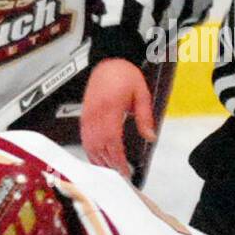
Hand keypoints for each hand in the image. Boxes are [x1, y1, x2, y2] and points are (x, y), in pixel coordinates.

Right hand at [80, 58, 156, 175]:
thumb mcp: (141, 93)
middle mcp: (96, 114)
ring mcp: (88, 116)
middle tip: (119, 174)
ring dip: (99, 160)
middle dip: (109, 163)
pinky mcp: (84, 117)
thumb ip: (145, 117)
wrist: (108, 61)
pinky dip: (90, 151)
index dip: (118, 159)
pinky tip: (98, 158)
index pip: (113, 141)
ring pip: (90, 146)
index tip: (124, 170)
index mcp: (111, 108)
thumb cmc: (123, 74)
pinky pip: (84, 139)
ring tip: (109, 170)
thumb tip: (150, 136)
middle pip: (100, 147)